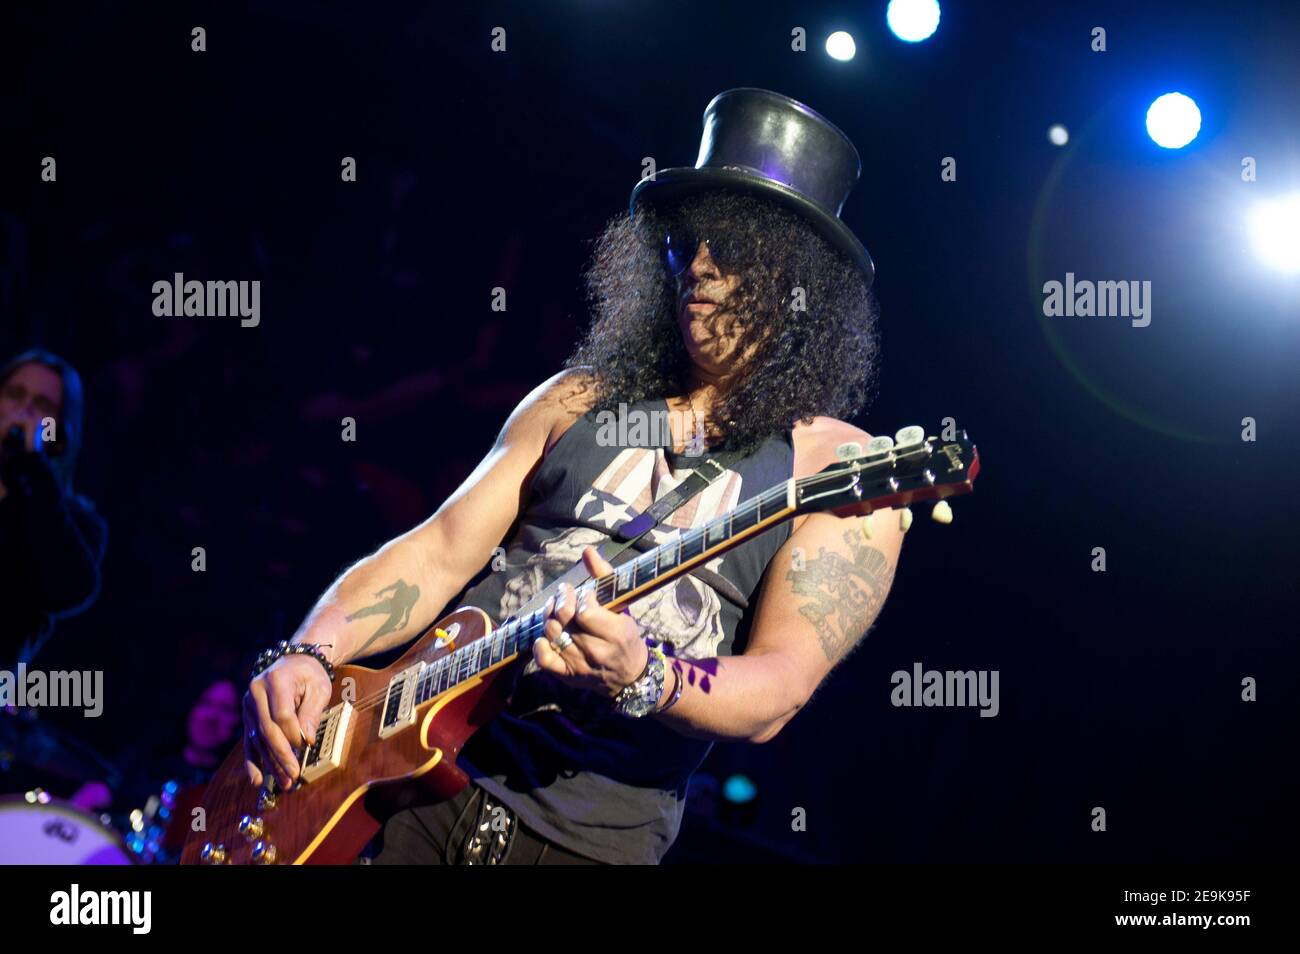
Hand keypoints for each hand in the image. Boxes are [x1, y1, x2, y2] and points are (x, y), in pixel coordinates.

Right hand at [243, 653, 332, 789]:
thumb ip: (311, 712)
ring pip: (258, 739)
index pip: (282, 715)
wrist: (294, 662)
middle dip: (281, 755)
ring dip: (270, 763)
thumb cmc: (309, 675)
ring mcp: (248, 706)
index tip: (306, 747)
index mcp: (275, 681)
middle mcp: (256, 693)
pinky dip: (253, 761)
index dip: (293, 735)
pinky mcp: (248, 717)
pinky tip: (257, 780)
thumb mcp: (318, 688)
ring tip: (284, 783)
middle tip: (293, 776)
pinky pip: (250, 741)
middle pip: (267, 730)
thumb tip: (306, 740)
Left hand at [533, 546, 649, 697]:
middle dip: (561, 601)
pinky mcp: (568, 675)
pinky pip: (545, 660)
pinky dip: (539, 647)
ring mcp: (580, 665)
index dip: (581, 598)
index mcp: (616, 634)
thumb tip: (587, 551)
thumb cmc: (626, 636)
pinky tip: (544, 636)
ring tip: (556, 609)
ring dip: (549, 617)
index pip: (585, 612)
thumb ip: (604, 576)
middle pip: (564, 621)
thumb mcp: (622, 607)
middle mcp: (596, 651)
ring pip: (552, 634)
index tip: (586, 595)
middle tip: (564, 593)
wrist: (629, 676)